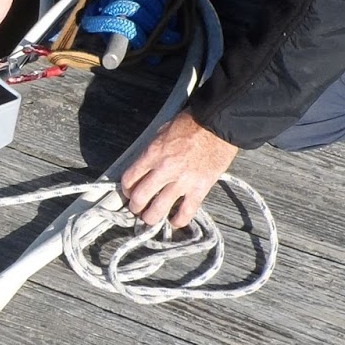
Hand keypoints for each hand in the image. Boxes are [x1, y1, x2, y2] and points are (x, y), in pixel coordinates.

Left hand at [119, 112, 238, 229]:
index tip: (129, 192)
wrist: (218, 124)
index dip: (126, 189)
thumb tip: (145, 164)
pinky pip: (186, 212)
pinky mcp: (199, 188)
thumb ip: (153, 149)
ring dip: (151, 217)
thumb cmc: (192, 123)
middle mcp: (164, 169)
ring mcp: (182, 181)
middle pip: (140, 197)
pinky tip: (174, 221)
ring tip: (150, 218)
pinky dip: (178, 220)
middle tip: (136, 208)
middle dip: (135, 206)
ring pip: (159, 209)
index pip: (130, 178)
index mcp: (153, 153)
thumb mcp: (163, 130)